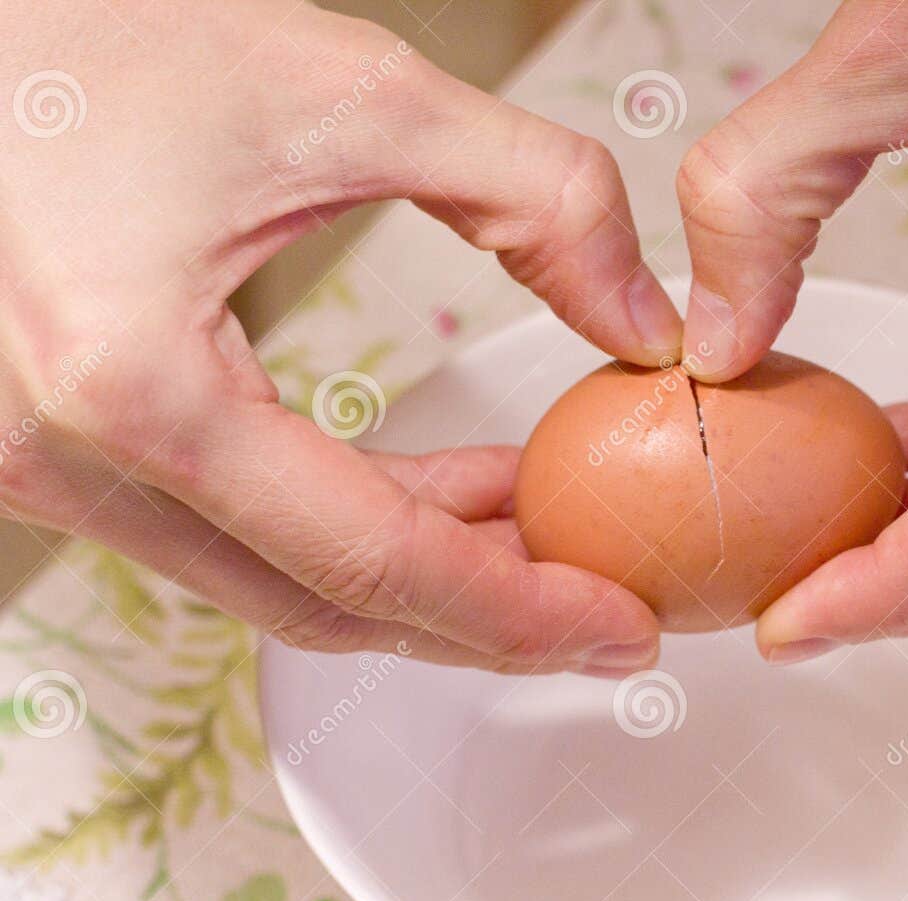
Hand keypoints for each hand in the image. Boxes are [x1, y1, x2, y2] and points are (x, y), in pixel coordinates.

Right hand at [0, 0, 680, 674]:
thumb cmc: (101, 28)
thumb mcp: (358, 94)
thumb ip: (538, 201)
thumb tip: (642, 319)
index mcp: (137, 384)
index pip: (373, 562)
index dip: (519, 611)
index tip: (618, 627)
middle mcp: (67, 455)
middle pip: (327, 604)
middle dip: (487, 615)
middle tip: (605, 605)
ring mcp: (45, 464)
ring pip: (278, 580)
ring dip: (426, 570)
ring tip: (547, 522)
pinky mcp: (55, 448)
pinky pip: (234, 533)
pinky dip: (352, 529)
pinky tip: (451, 488)